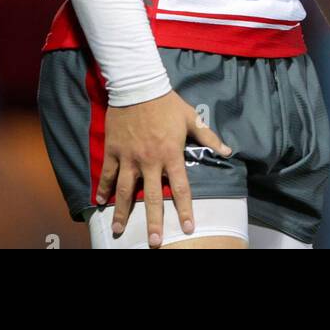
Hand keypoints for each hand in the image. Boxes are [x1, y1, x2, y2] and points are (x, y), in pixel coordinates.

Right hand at [94, 90, 232, 246]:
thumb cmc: (167, 103)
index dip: (185, 209)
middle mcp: (150, 160)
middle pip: (153, 197)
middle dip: (153, 221)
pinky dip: (103, 189)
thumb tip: (228, 151)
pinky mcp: (114, 151)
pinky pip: (108, 174)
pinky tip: (100, 203)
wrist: (138, 86)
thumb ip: (209, 137)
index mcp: (171, 154)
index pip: (181, 187)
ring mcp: (129, 157)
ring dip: (121, 212)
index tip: (187, 228)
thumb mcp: (191, 118)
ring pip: (125, 191)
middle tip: (153, 242)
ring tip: (118, 230)